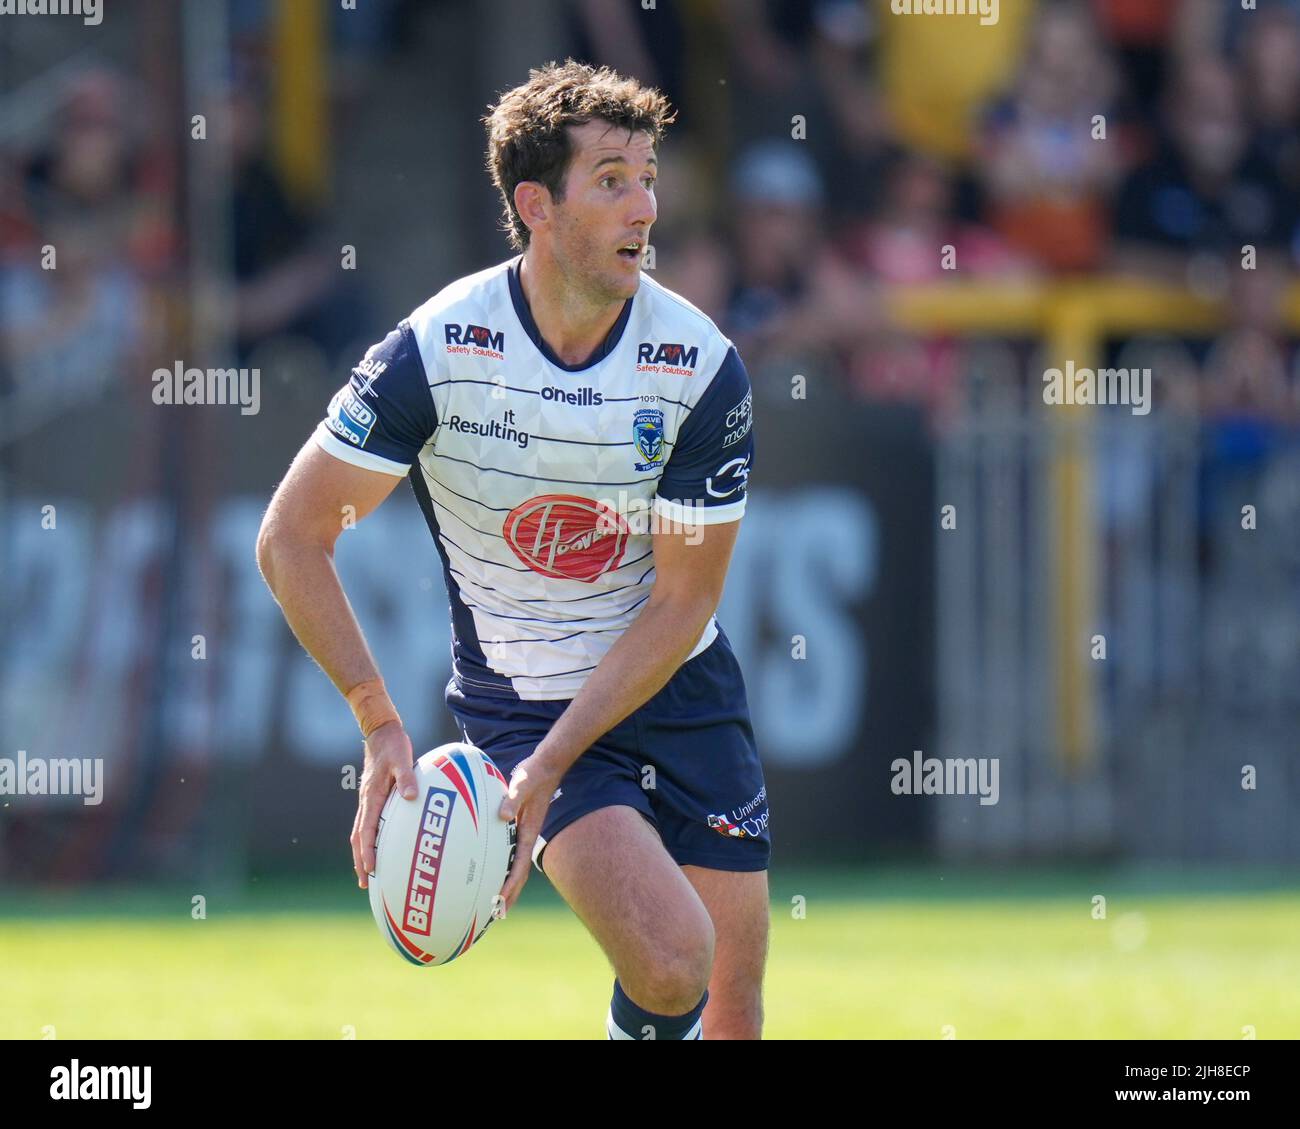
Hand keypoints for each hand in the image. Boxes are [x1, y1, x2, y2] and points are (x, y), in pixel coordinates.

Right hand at [351, 720, 416, 888]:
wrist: (381, 733)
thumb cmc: (393, 746)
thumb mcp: (402, 758)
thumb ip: (406, 778)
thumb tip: (410, 797)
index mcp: (372, 796)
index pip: (366, 830)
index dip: (367, 851)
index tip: (371, 868)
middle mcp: (366, 802)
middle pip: (357, 838)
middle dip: (360, 860)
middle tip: (365, 882)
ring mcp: (367, 800)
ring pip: (360, 832)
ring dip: (361, 853)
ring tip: (367, 872)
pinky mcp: (373, 797)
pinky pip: (367, 823)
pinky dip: (368, 839)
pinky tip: (378, 846)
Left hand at [496, 751, 563, 911]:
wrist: (544, 767)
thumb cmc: (533, 775)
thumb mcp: (523, 783)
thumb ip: (513, 797)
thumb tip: (501, 815)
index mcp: (527, 832)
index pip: (519, 865)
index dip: (511, 884)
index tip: (501, 900)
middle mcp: (524, 838)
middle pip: (518, 874)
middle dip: (509, 895)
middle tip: (496, 915)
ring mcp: (520, 834)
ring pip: (513, 866)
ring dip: (505, 885)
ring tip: (492, 904)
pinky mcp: (514, 828)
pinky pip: (506, 852)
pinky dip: (498, 865)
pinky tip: (485, 869)